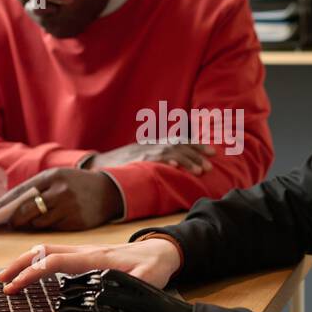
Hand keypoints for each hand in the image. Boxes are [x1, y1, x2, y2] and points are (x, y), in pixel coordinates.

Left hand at [0, 168, 122, 231]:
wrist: (108, 190)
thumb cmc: (76, 183)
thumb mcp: (58, 177)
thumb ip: (37, 188)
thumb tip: (10, 205)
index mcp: (52, 176)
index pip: (21, 191)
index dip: (3, 204)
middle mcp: (60, 191)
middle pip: (28, 210)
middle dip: (15, 219)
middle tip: (9, 223)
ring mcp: (69, 208)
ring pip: (39, 222)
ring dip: (30, 225)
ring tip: (27, 224)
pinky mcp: (76, 222)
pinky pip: (53, 229)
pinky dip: (46, 228)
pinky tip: (45, 225)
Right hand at [0, 236, 181, 293]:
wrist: (162, 249)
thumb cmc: (154, 264)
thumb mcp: (148, 279)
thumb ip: (132, 288)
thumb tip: (113, 300)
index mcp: (95, 258)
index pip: (55, 262)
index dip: (31, 273)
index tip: (14, 287)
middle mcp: (85, 251)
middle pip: (43, 251)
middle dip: (18, 264)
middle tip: (0, 281)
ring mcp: (84, 252)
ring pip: (47, 251)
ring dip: (25, 262)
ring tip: (8, 278)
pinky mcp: (85, 255)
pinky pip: (55, 255)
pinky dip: (38, 262)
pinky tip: (31, 274)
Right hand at [83, 141, 215, 175]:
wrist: (98, 165)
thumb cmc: (123, 164)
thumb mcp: (144, 157)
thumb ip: (160, 157)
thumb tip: (181, 165)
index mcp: (155, 144)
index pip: (180, 141)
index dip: (197, 145)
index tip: (213, 152)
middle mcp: (151, 145)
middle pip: (178, 146)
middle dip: (196, 154)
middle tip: (210, 164)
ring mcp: (144, 152)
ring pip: (170, 152)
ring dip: (187, 160)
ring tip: (200, 170)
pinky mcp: (135, 160)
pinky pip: (152, 159)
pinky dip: (164, 161)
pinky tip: (175, 166)